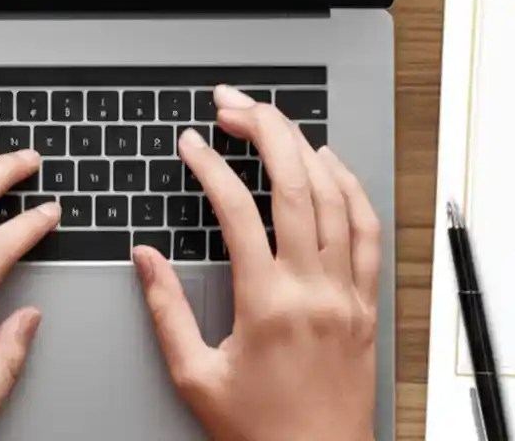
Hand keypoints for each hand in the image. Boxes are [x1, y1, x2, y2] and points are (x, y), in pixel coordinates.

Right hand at [133, 86, 381, 440]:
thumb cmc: (259, 433)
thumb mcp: (195, 376)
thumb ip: (166, 310)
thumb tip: (145, 257)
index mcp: (266, 304)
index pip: (237, 209)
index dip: (210, 165)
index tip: (191, 143)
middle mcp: (314, 289)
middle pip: (294, 183)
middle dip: (262, 130)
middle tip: (232, 105)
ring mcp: (348, 292)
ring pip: (336, 196)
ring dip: (304, 147)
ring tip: (274, 121)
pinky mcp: (368, 302)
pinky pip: (369, 230)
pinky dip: (352, 187)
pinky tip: (332, 164)